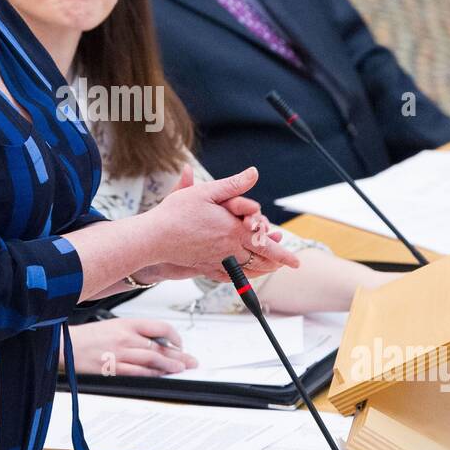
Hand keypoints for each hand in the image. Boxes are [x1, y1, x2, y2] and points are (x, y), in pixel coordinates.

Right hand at [64, 319, 198, 376]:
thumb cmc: (88, 337)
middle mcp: (126, 337)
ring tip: (180, 370)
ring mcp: (120, 354)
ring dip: (170, 366)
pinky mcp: (113, 369)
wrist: (66, 346)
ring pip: (152, 360)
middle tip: (191, 362)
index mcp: (127, 323)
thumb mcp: (113, 326)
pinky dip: (152, 375)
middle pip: (160, 347)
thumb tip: (156, 342)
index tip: (179, 344)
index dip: (174, 336)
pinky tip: (160, 377)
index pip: (160, 327)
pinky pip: (138, 373)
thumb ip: (135, 333)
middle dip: (179, 356)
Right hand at [146, 166, 299, 278]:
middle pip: (260, 260)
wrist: (154, 237)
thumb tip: (254, 172)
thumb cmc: (176, 213)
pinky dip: (241, 276)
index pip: (265, 243)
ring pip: (246, 270)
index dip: (283, 253)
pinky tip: (244, 273)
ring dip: (262, 269)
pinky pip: (228, 276)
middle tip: (289, 263)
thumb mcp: (206, 191)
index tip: (296, 261)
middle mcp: (228, 249)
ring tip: (271, 267)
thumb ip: (233, 184)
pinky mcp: (205, 267)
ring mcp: (217, 260)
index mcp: (233, 230)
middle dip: (277, 262)